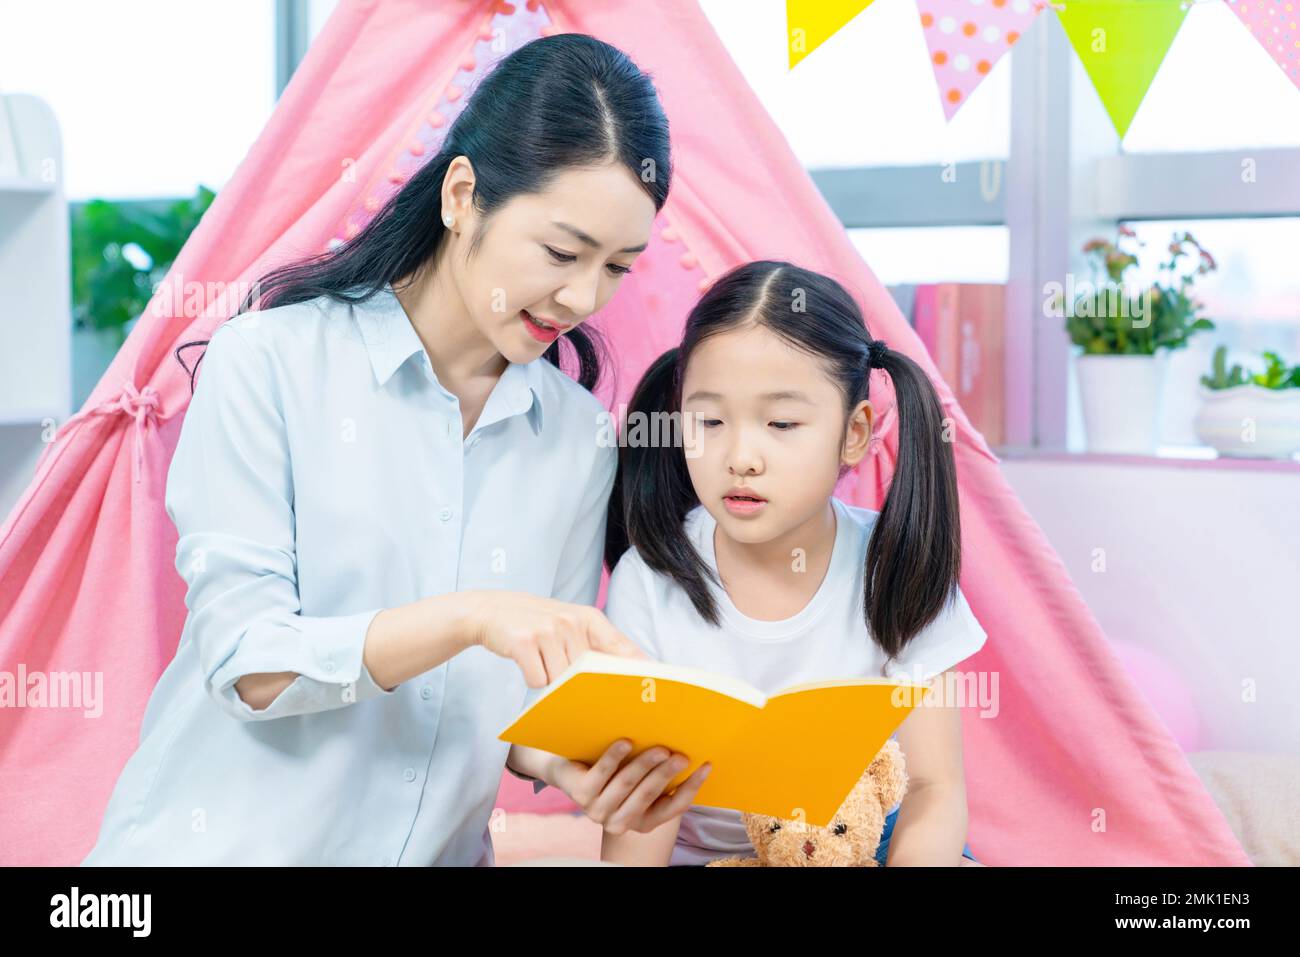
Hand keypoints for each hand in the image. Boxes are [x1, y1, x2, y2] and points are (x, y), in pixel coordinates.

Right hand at [465, 591, 647, 686]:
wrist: (491, 609)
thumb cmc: (537, 623)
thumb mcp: (571, 624)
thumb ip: (596, 645)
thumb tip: (628, 672)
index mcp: (589, 618)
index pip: (621, 648)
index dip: (639, 670)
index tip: (656, 690)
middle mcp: (571, 621)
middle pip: (591, 673)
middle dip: (592, 691)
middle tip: (595, 703)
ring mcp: (547, 630)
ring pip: (563, 680)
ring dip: (556, 686)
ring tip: (545, 669)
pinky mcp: (523, 642)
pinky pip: (538, 680)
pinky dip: (534, 680)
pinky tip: (527, 665)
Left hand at [547, 739, 711, 834]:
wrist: (571, 771)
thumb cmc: (615, 772)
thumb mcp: (640, 778)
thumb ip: (660, 773)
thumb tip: (692, 749)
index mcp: (643, 822)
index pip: (674, 808)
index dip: (691, 787)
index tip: (706, 765)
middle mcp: (621, 822)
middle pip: (650, 795)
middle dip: (668, 774)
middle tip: (682, 756)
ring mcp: (599, 810)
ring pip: (627, 784)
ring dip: (645, 764)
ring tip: (660, 748)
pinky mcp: (581, 795)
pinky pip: (602, 773)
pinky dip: (615, 756)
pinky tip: (625, 742)